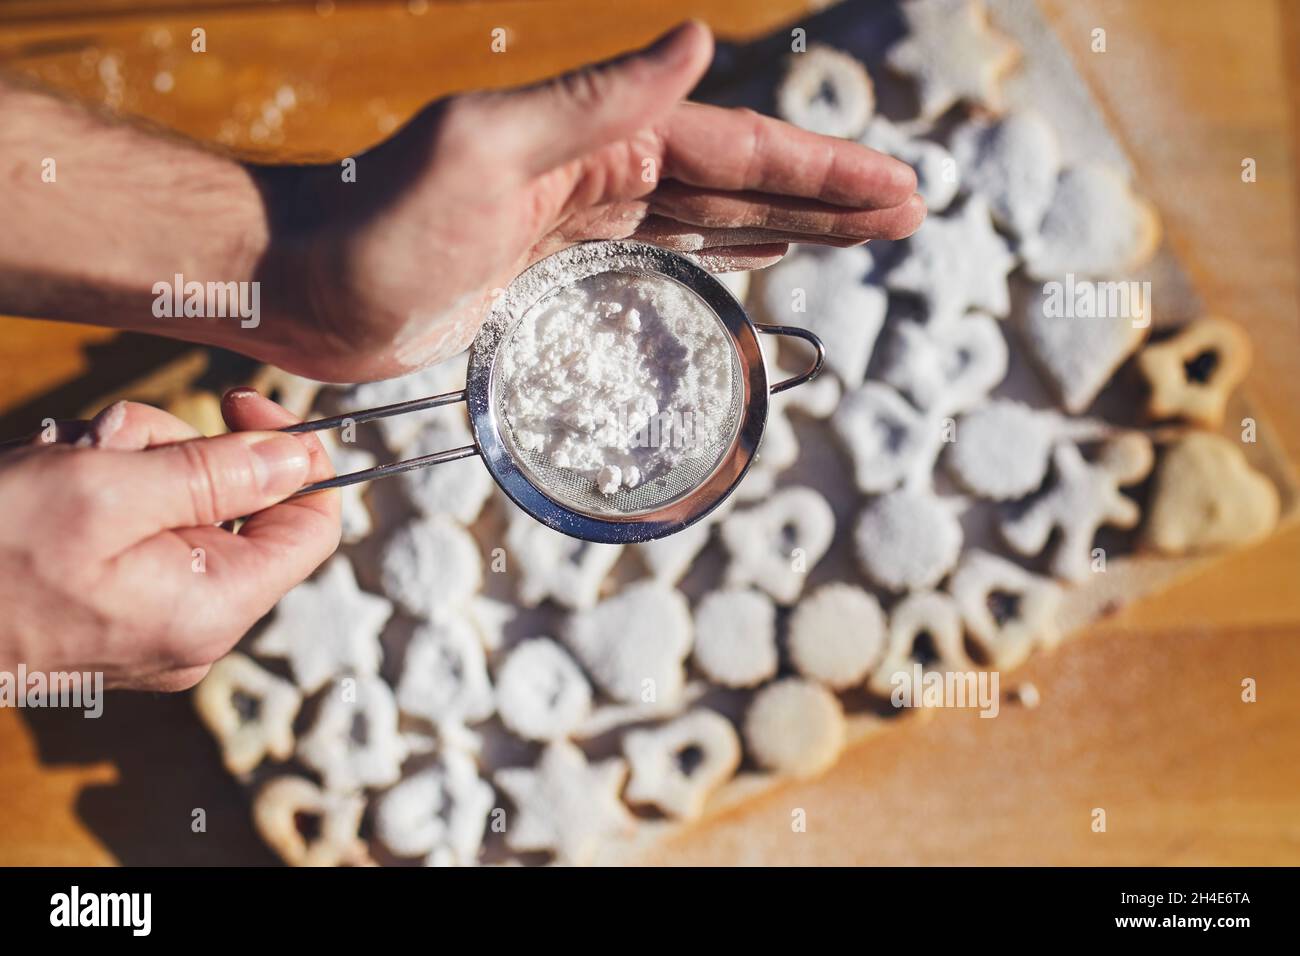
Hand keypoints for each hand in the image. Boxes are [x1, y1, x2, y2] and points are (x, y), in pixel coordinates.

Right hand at [0, 393, 338, 689]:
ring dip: (130, 464)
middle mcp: (195, 625)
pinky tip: (50, 482)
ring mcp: (152, 621)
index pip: (311, 527)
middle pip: (241, 508)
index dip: (295, 457)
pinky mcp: (112, 608)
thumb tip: (303, 459)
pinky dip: (103, 491)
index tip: (244, 405)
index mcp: (214, 608)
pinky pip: (140, 531)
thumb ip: (217, 474)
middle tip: (110, 441)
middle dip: (180, 454)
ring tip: (65, 462)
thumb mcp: (109, 490)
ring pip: (184, 508)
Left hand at [263, 20, 923, 380]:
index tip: (898, 185)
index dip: (823, 168)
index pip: (738, 147)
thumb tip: (698, 39)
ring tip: (859, 228)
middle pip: (742, 177)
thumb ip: (591, 101)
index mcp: (601, 139)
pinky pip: (664, 250)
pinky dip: (719, 248)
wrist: (310, 288)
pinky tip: (751, 249)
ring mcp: (585, 217)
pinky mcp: (560, 265)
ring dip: (789, 220)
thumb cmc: (377, 226)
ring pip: (713, 214)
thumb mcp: (480, 153)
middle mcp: (603, 169)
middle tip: (906, 210)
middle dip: (828, 194)